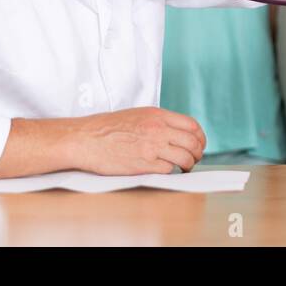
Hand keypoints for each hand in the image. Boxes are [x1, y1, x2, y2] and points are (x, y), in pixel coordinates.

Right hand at [67, 107, 205, 174]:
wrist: (86, 139)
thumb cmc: (107, 128)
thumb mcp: (137, 115)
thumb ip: (158, 122)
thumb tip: (176, 133)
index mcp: (157, 115)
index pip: (192, 125)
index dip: (200, 137)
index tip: (199, 144)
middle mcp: (158, 129)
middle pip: (193, 142)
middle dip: (198, 153)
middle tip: (194, 159)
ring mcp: (152, 147)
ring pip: (185, 157)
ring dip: (189, 164)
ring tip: (185, 167)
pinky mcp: (144, 164)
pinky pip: (169, 169)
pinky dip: (171, 171)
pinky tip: (167, 171)